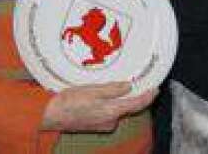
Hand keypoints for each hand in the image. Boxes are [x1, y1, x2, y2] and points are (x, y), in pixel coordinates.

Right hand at [41, 82, 155, 132]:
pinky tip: (103, 95)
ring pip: (117, 109)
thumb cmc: (70, 101)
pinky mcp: (95, 125)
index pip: (136, 104)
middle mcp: (110, 121)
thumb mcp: (93, 90)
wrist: (51, 116)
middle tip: (138, 82)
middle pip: (128, 107)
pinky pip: (109, 112)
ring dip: (119, 99)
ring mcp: (103, 125)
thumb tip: (129, 86)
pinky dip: (110, 104)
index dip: (148, 96)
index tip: (156, 88)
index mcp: (111, 112)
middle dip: (133, 96)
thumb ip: (113, 89)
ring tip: (116, 85)